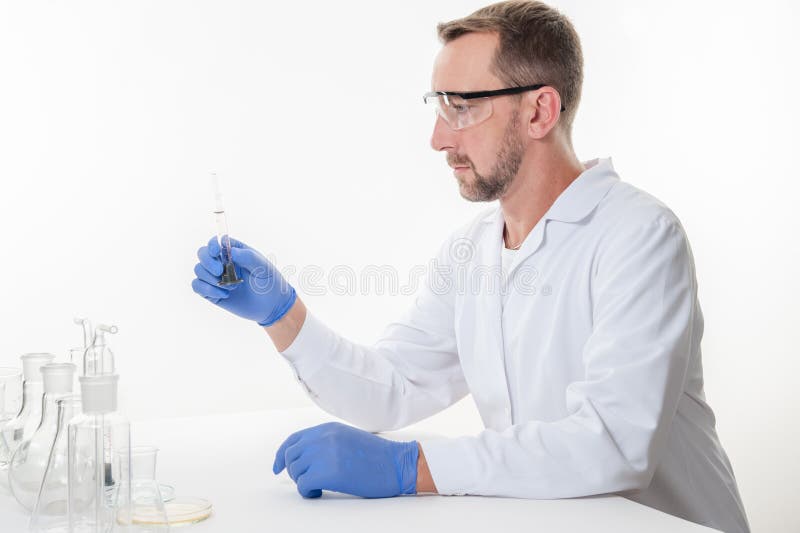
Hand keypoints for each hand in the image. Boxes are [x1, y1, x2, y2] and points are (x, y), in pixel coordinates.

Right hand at [192, 236, 296, 326]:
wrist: (271, 305)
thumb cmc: (270, 282)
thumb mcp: (263, 267)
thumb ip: (248, 257)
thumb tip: (231, 251)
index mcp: (235, 251)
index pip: (216, 242)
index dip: (212, 244)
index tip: (216, 251)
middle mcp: (222, 262)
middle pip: (202, 254)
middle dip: (207, 262)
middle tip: (220, 271)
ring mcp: (216, 277)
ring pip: (199, 270)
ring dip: (211, 278)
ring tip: (231, 287)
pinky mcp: (212, 292)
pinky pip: (197, 286)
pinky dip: (207, 289)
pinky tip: (224, 294)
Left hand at [272, 422, 417, 498]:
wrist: (397, 464)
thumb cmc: (377, 456)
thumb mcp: (348, 438)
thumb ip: (326, 442)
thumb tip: (305, 457)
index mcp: (328, 429)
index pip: (293, 439)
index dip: (281, 454)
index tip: (277, 467)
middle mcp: (323, 438)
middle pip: (291, 456)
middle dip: (294, 472)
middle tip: (306, 481)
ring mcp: (325, 454)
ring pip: (295, 471)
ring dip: (303, 482)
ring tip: (319, 486)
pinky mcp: (329, 473)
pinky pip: (303, 485)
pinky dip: (308, 492)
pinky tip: (320, 492)